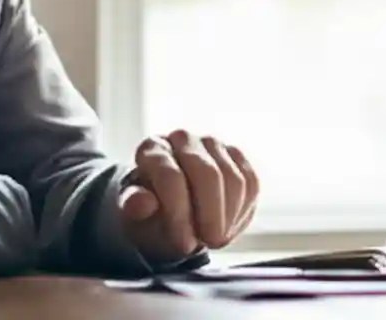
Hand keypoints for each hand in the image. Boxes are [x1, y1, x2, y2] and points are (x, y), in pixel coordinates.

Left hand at [119, 130, 258, 264]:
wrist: (168, 212)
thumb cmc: (149, 215)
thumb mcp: (134, 218)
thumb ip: (134, 208)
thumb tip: (140, 203)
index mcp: (152, 149)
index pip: (172, 176)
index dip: (180, 214)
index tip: (184, 245)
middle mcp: (183, 139)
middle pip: (208, 174)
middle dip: (211, 215)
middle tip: (209, 244)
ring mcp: (213, 145)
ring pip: (235, 179)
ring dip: (229, 217)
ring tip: (215, 237)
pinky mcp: (237, 156)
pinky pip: (252, 184)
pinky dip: (243, 211)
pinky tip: (228, 226)